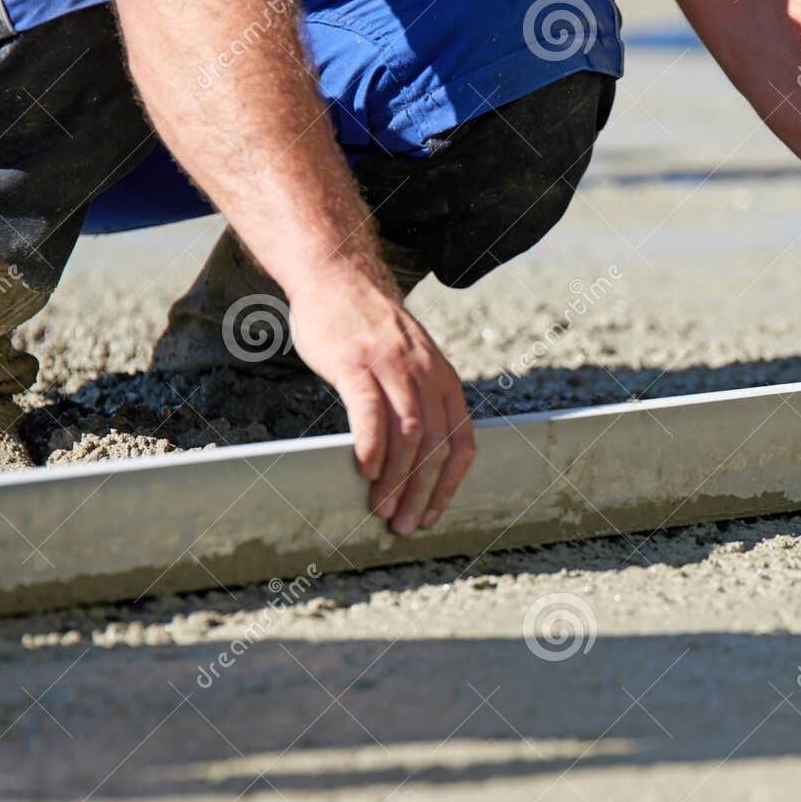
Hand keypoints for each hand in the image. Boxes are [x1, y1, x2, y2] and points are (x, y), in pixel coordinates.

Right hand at [289, 278, 475, 534]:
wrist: (338, 275)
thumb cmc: (370, 329)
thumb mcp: (412, 362)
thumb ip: (418, 401)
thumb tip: (415, 457)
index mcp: (444, 381)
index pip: (462, 443)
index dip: (450, 486)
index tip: (433, 515)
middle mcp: (425, 375)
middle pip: (434, 446)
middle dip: (421, 493)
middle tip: (405, 526)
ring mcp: (391, 367)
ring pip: (405, 435)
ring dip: (395, 480)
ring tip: (382, 509)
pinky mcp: (356, 362)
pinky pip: (369, 411)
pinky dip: (371, 446)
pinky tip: (365, 471)